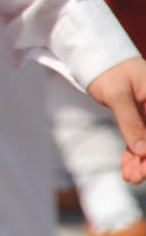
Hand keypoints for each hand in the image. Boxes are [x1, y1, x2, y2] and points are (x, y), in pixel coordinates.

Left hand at [87, 57, 145, 183]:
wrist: (94, 57)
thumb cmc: (107, 70)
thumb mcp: (117, 95)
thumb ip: (131, 122)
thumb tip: (143, 152)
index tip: (145, 168)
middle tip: (136, 178)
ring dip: (141, 161)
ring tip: (130, 178)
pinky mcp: (138, 116)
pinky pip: (139, 139)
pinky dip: (133, 154)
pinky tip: (127, 169)